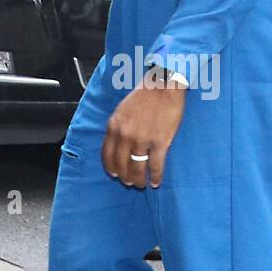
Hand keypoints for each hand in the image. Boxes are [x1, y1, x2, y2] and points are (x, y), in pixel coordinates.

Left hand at [102, 69, 186, 187]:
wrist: (163, 86)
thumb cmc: (144, 96)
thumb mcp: (122, 110)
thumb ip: (117, 128)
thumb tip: (117, 146)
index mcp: (114, 126)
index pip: (108, 155)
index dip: (111, 168)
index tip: (115, 175)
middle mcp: (125, 135)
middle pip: (122, 165)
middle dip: (125, 177)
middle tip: (130, 182)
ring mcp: (142, 139)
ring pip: (137, 168)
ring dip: (139, 180)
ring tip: (142, 184)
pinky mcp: (160, 142)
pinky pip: (155, 166)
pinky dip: (156, 177)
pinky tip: (157, 182)